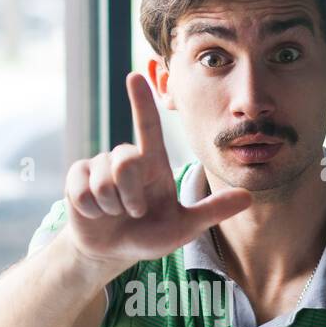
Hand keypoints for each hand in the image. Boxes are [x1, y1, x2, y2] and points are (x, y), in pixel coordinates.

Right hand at [63, 72, 251, 269]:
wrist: (113, 251)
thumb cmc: (149, 235)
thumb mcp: (184, 227)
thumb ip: (212, 211)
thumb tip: (248, 197)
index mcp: (153, 165)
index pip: (148, 127)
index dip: (142, 102)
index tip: (135, 75)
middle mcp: (126, 159)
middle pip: (124, 161)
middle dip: (130, 196)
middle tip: (134, 212)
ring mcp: (99, 166)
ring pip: (102, 180)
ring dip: (111, 206)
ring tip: (114, 213)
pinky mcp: (77, 178)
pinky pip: (82, 190)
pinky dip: (91, 209)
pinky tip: (95, 213)